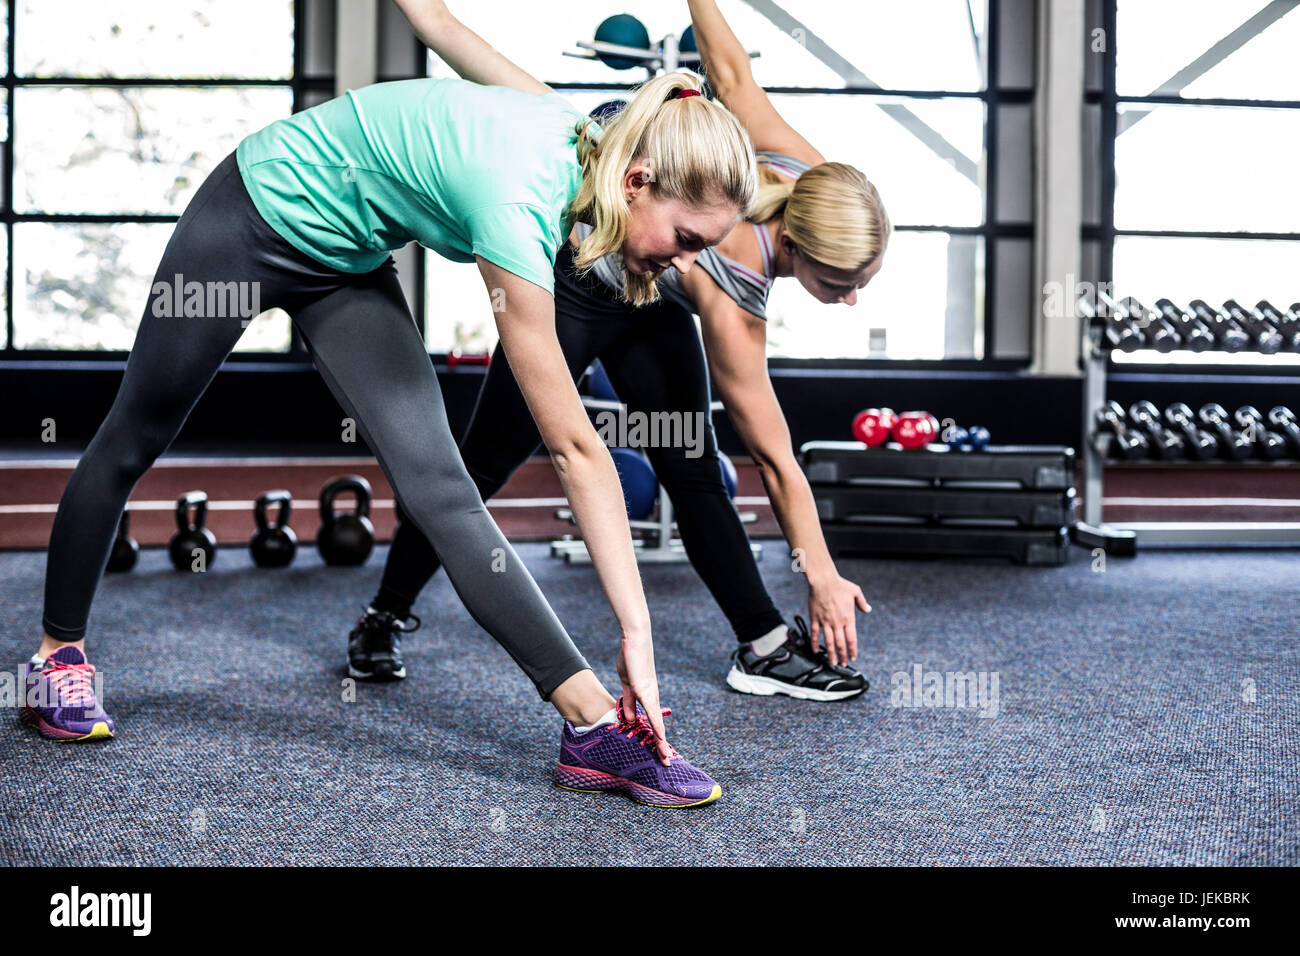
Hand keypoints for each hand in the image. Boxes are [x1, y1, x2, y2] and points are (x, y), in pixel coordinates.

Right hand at [616, 632, 672, 765]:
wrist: (635, 641)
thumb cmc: (631, 660)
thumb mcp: (628, 686)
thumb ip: (629, 702)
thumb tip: (630, 720)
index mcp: (647, 698)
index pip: (653, 722)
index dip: (657, 739)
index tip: (661, 753)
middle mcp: (652, 698)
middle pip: (659, 727)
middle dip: (662, 745)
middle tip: (667, 762)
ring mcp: (650, 694)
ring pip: (657, 722)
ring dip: (661, 740)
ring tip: (665, 755)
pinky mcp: (644, 689)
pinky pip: (651, 710)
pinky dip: (655, 723)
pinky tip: (659, 735)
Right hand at [807, 575, 870, 666]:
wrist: (823, 580)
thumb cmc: (840, 584)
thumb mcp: (856, 591)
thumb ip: (862, 602)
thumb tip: (868, 609)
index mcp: (848, 618)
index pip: (852, 639)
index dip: (852, 650)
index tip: (853, 658)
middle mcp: (837, 623)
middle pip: (840, 644)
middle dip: (843, 656)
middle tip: (843, 664)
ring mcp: (825, 622)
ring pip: (828, 642)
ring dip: (831, 654)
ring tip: (832, 662)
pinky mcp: (815, 618)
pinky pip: (814, 633)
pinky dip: (814, 643)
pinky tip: (815, 650)